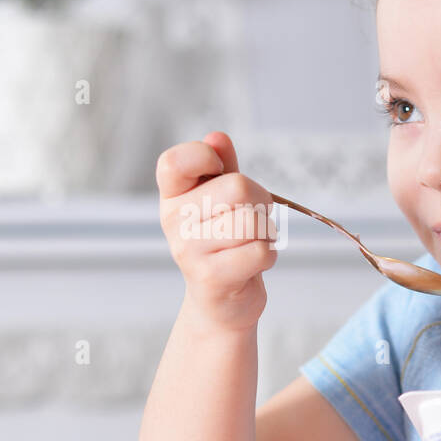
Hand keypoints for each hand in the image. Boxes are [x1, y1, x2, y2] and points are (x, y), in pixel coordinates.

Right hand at [156, 131, 278, 333]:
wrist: (222, 302)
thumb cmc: (225, 243)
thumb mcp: (223, 199)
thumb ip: (222, 166)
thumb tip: (217, 138)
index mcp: (173, 196)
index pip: (174, 162)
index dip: (205, 157)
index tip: (220, 173)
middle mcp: (173, 221)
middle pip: (238, 188)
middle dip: (262, 201)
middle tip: (257, 216)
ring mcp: (188, 250)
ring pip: (251, 222)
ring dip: (266, 231)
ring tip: (254, 242)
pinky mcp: (209, 278)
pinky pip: (258, 252)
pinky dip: (268, 255)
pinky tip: (254, 263)